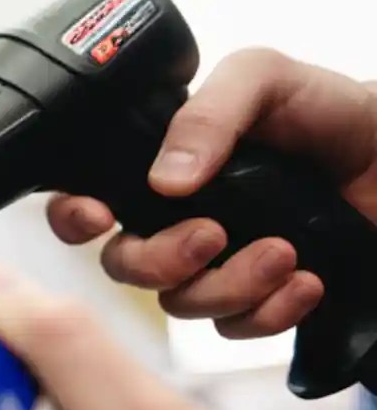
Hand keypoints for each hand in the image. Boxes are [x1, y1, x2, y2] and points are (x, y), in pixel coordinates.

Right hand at [48, 48, 376, 337]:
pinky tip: (308, 282)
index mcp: (161, 168)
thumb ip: (208, 113)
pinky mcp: (263, 301)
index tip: (98, 217)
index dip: (74, 217)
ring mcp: (219, 265)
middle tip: (212, 235)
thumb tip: (162, 181)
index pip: (88, 200)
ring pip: (181, 304)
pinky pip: (237, 330)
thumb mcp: (265, 79)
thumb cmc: (334, 111)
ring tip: (285, 253)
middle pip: (125, 265)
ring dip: (230, 286)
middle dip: (159, 260)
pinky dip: (270, 313)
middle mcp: (179, 220)